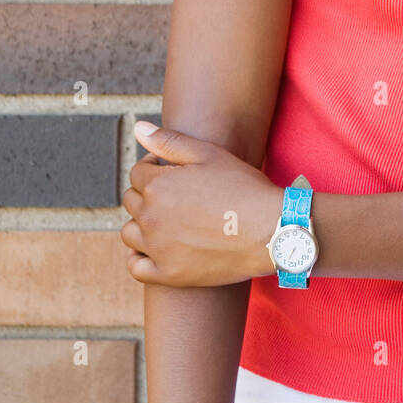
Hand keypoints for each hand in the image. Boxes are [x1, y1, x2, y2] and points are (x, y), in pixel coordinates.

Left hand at [120, 122, 281, 286]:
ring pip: (129, 233)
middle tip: (176, 194)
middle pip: (131, 201)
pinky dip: (139, 257)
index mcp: (158, 185)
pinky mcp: (168, 274)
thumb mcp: (208, 154)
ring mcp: (158, 248)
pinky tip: (154, 248)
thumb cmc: (243, 187)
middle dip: (148, 193)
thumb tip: (137, 127)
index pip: (137, 173)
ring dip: (142, 223)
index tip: (173, 171)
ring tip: (167, 219)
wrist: (272, 230)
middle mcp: (151, 217)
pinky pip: (136, 267)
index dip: (154, 168)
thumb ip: (168, 140)